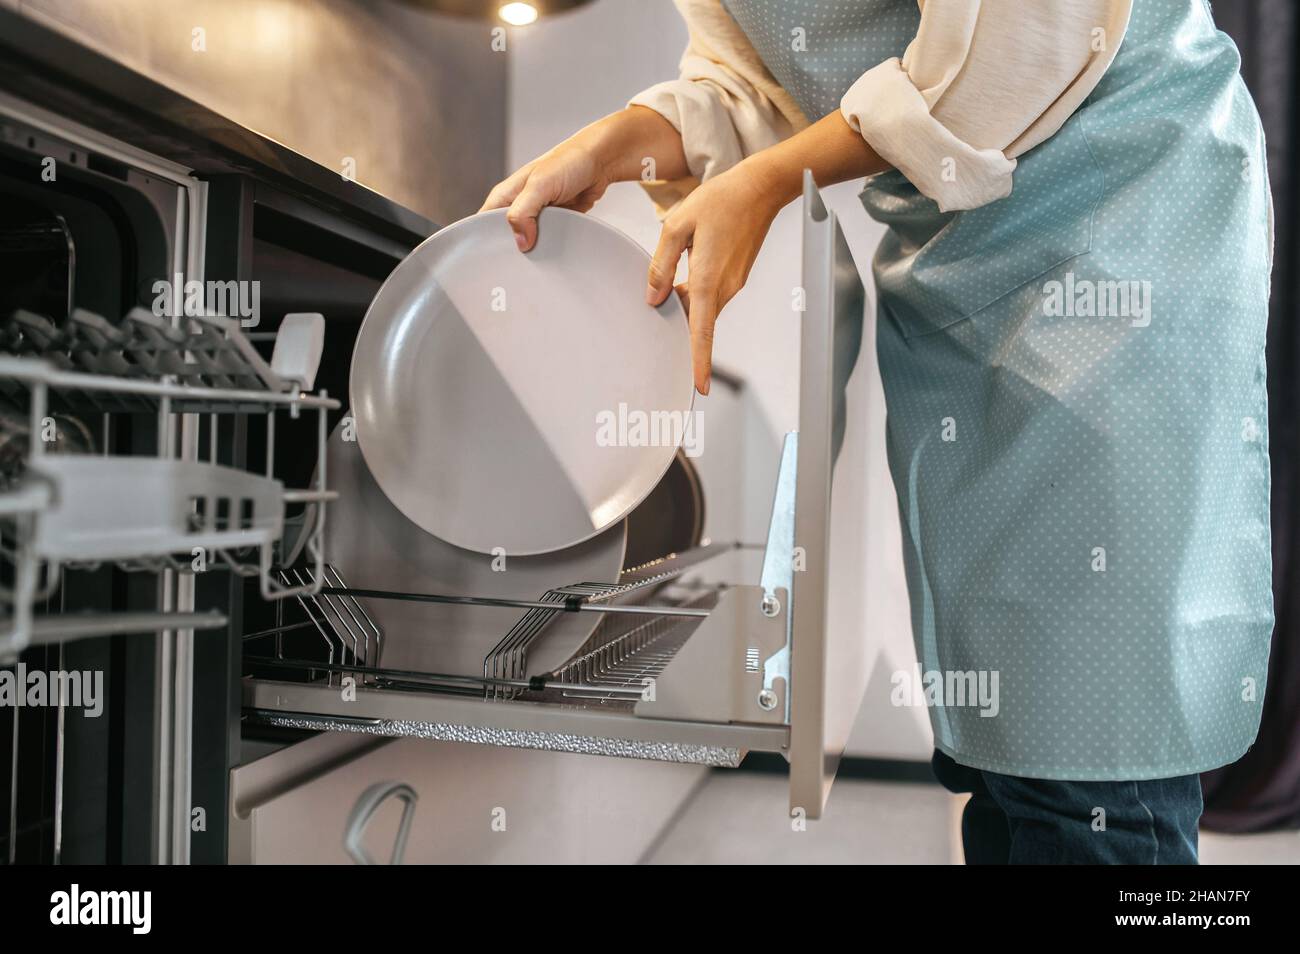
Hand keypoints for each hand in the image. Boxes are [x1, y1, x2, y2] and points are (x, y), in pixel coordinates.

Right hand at [480, 107, 689, 251]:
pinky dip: (550, 249)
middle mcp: (518, 207)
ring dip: (534, 252)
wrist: (601, 161)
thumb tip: (520, 242)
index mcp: (506, 196)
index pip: (483, 224)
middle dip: (512, 252)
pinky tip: (552, 260)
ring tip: (536, 268)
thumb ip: (524, 211)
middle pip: (506, 238)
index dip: (485, 242)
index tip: (492, 262)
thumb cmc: (569, 162)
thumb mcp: (540, 184)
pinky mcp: (555, 224)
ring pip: (528, 242)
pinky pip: (548, 242)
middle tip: (518, 270)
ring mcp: (537, 217)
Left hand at [646, 160, 784, 394]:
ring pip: (702, 309)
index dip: (699, 362)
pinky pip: (709, 296)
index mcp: (708, 279)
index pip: (702, 332)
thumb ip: (661, 264)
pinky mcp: (734, 276)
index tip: (699, 387)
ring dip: (683, 309)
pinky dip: (693, 296)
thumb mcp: (678, 224)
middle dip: (679, 333)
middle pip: (697, 324)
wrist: (760, 188)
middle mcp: (724, 288)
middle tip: (655, 337)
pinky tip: (679, 279)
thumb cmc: (721, 199)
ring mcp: (732, 284)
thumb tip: (653, 297)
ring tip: (663, 296)